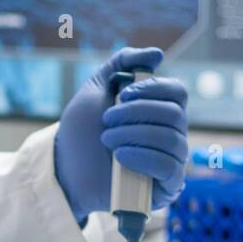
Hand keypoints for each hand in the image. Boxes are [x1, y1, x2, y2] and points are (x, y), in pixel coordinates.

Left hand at [53, 46, 187, 222]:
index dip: (152, 89)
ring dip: (133, 135)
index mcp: (160, 110)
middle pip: (174, 114)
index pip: (177, 92)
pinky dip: (143, 157)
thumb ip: (122, 64)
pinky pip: (170, 168)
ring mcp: (171, 161)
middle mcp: (172, 134)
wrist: (64, 167)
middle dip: (136, 113)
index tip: (123, 94)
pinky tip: (119, 156)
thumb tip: (157, 54)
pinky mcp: (166, 187)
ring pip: (171, 139)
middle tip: (106, 120)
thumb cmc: (82, 130)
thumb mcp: (96, 88)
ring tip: (106, 140)